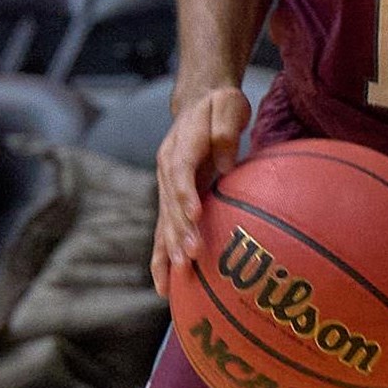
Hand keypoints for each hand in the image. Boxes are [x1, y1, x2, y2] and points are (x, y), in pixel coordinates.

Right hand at [150, 86, 253, 299]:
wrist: (198, 101)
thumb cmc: (218, 105)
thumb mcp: (226, 107)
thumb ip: (226, 134)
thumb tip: (225, 168)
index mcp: (179, 146)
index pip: (180, 173)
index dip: (185, 194)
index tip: (195, 215)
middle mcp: (166, 169)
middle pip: (169, 204)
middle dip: (177, 233)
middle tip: (189, 257)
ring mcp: (165, 186)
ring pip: (163, 222)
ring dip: (168, 251)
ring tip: (174, 280)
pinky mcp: (171, 199)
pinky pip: (163, 231)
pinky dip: (161, 258)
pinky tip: (164, 286)